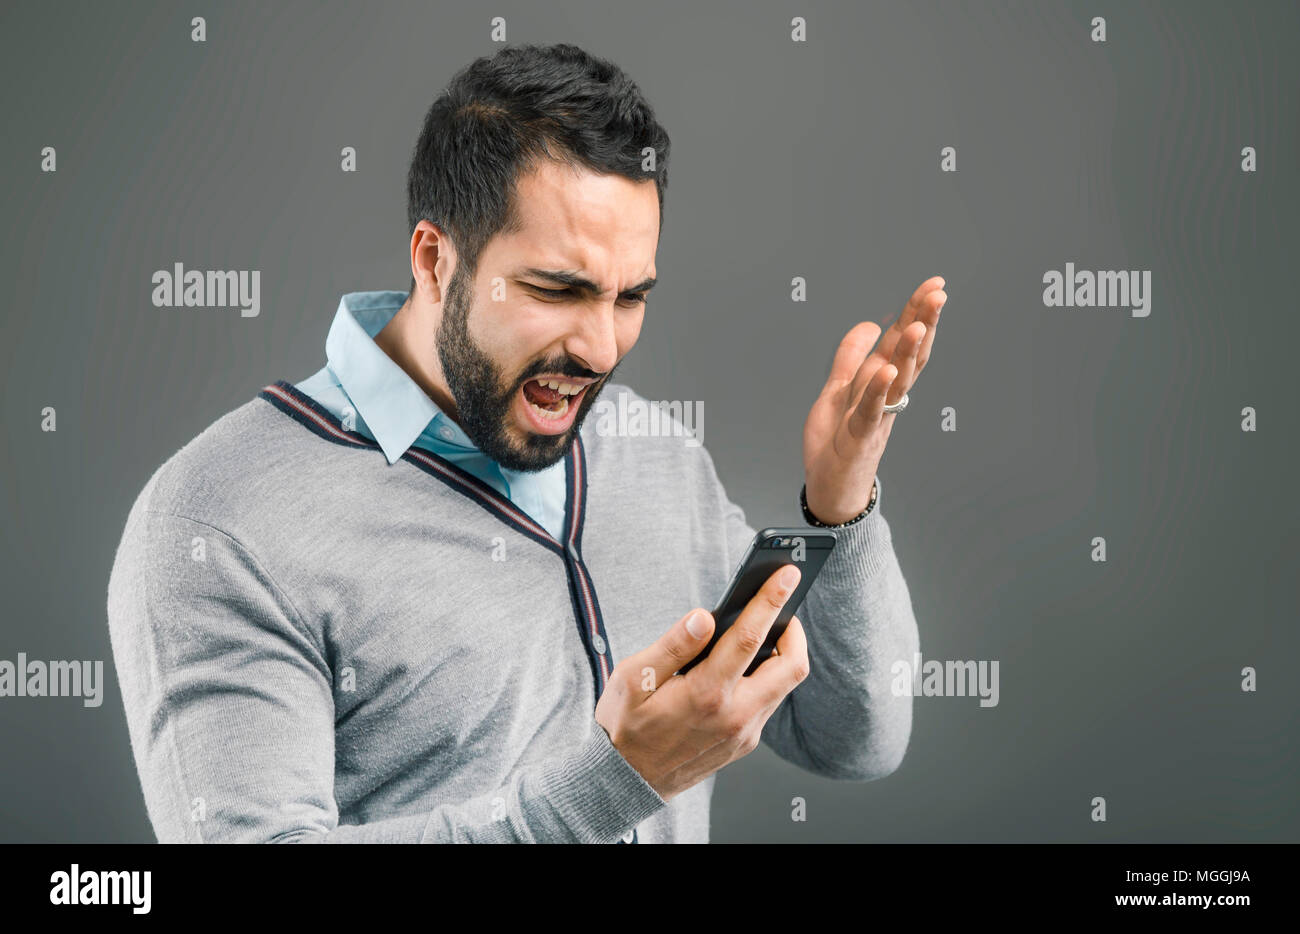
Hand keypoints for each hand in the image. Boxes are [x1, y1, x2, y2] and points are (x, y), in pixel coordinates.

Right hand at [594, 565, 809, 799]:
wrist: (626, 782)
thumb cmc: (625, 727)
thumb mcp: (633, 679)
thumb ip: (672, 645)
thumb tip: (704, 617)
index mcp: (707, 694)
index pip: (749, 637)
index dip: (771, 600)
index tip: (788, 574)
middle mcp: (735, 716)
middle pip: (791, 666)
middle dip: (795, 630)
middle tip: (782, 608)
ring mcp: (744, 733)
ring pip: (784, 686)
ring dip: (782, 654)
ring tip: (763, 630)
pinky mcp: (745, 743)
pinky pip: (769, 703)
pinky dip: (767, 676)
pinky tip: (745, 664)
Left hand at [802, 276, 946, 523]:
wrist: (830, 487)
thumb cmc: (837, 440)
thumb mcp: (840, 389)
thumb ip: (851, 358)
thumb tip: (868, 324)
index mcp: (880, 382)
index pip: (903, 342)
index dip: (917, 314)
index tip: (935, 285)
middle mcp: (885, 397)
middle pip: (909, 356)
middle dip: (923, 324)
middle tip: (939, 294)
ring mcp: (875, 417)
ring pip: (896, 381)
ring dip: (908, 353)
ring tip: (919, 325)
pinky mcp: (858, 437)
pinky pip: (870, 411)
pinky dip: (878, 391)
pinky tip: (886, 371)